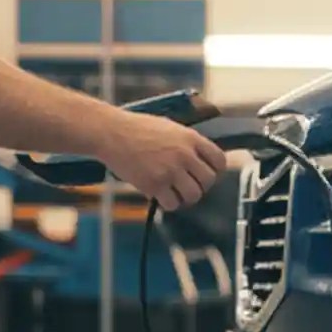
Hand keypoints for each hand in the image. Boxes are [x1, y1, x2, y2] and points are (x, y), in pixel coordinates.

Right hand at [96, 113, 227, 210]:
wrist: (111, 132)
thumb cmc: (136, 128)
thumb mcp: (169, 127)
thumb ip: (186, 143)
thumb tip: (199, 161)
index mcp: (190, 138)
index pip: (219, 160)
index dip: (215, 170)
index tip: (206, 174)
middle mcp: (184, 155)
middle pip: (208, 181)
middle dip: (200, 186)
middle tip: (187, 185)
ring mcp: (170, 170)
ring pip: (193, 195)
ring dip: (185, 197)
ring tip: (174, 193)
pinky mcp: (154, 184)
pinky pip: (172, 203)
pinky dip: (168, 204)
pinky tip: (160, 197)